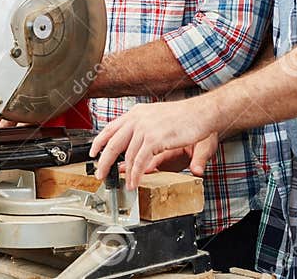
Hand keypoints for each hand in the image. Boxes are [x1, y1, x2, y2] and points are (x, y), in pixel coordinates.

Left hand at [89, 99, 217, 189]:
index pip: (111, 127)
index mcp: (137, 113)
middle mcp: (137, 118)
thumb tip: (133, 147)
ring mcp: (145, 128)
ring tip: (122, 184)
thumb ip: (144, 133)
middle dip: (104, 161)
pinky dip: (135, 174)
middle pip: (113, 142)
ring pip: (127, 155)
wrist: (203, 113)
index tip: (93, 152)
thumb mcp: (158, 120)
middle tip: (99, 174)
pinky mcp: (154, 139)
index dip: (99, 141)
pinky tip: (134, 182)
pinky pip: (139, 161)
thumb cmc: (185, 117)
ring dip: (124, 173)